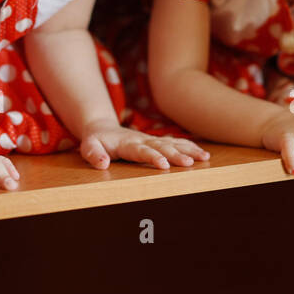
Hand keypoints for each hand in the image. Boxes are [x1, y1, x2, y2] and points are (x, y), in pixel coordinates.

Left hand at [79, 120, 209, 170]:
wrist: (102, 128)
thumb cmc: (95, 140)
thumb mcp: (88, 146)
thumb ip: (93, 154)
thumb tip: (103, 164)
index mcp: (128, 143)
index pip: (142, 151)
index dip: (153, 157)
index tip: (164, 165)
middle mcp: (143, 140)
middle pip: (162, 146)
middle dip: (176, 154)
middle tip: (190, 163)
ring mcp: (151, 140)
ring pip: (173, 143)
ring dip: (188, 150)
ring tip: (204, 157)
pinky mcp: (157, 142)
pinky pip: (176, 143)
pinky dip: (189, 147)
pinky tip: (202, 154)